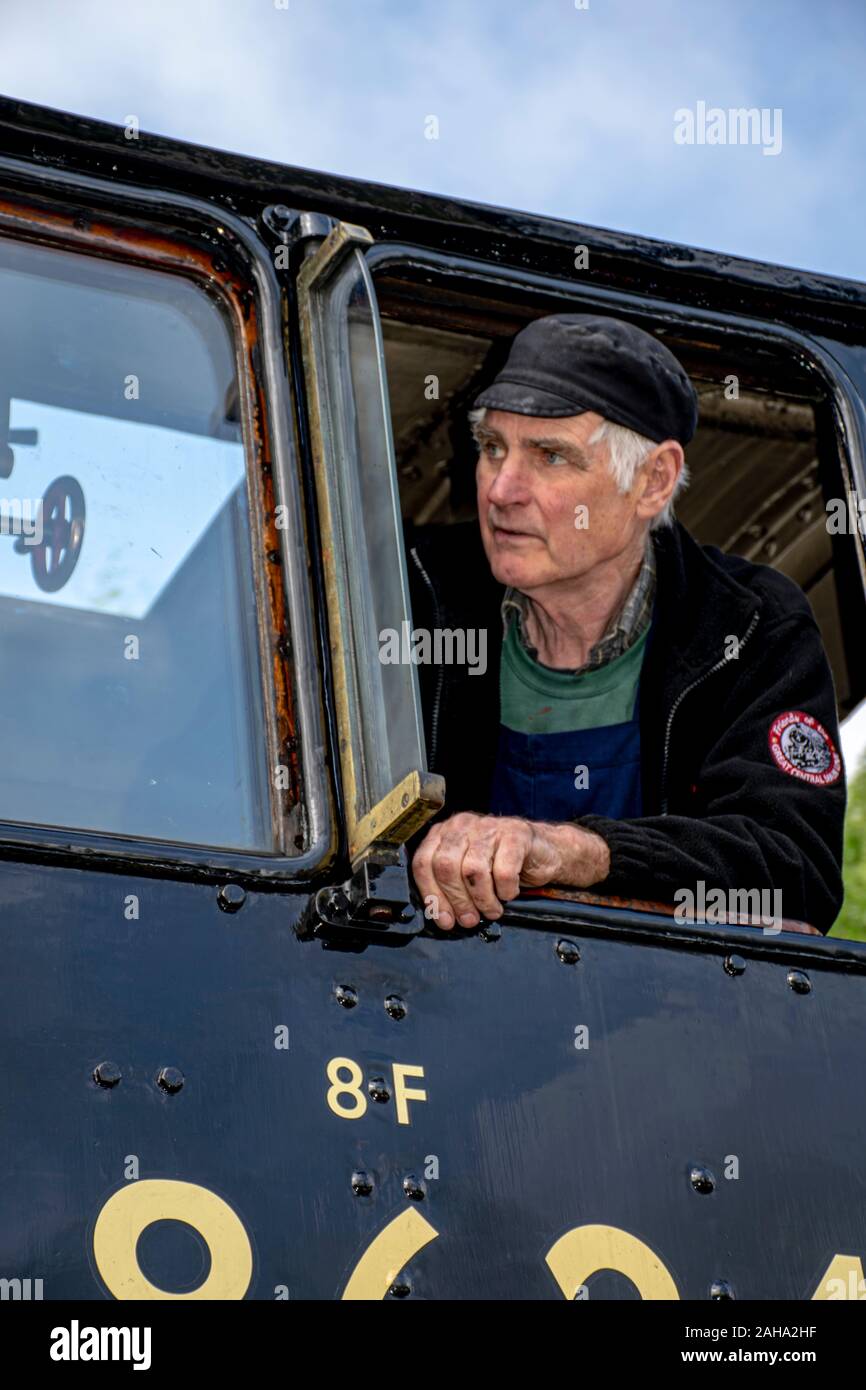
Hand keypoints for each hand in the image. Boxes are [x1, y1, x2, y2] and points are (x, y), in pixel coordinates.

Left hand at [411, 811, 610, 929]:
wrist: (542, 853)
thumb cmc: (500, 865)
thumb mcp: (467, 874)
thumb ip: (449, 887)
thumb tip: (439, 917)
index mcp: (444, 834)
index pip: (424, 863)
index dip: (432, 895)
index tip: (445, 919)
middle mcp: (462, 825)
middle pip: (446, 866)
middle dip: (457, 900)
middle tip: (470, 919)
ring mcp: (489, 826)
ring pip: (473, 870)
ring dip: (482, 899)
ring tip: (492, 910)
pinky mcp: (515, 834)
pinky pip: (503, 870)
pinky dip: (506, 890)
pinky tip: (509, 893)